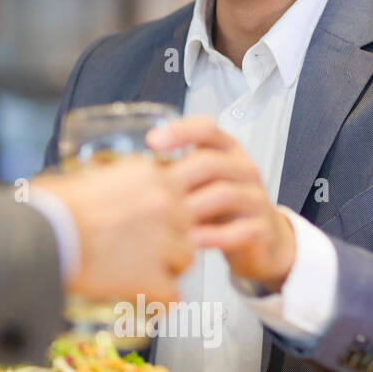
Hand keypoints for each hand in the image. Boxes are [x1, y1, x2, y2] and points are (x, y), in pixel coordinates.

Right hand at [33, 156, 193, 303]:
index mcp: (148, 173)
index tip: (163, 216)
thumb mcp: (86, 176)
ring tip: (146, 274)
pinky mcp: (150, 276)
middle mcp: (163, 202)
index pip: (188, 184)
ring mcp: (160, 240)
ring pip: (188, 258)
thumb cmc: (50, 207)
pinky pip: (173, 296)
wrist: (40, 234)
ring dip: (170, 268)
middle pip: (195, 221)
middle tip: (155, 248)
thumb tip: (101, 186)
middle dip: (177, 235)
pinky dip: (159, 302)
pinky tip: (144, 300)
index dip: (175, 204)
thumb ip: (110, 180)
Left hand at [146, 116, 295, 291]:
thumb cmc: (217, 206)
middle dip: (179, 174)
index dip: (180, 131)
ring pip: (226, 194)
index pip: (207, 128)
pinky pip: (239, 230)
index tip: (151, 141)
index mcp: (225, 149)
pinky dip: (213, 237)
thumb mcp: (194, 183)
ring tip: (163, 219)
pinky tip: (189, 242)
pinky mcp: (262, 227)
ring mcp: (256, 197)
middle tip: (149, 188)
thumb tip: (110, 165)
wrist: (261, 240)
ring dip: (192, 207)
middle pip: (213, 161)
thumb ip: (167, 170)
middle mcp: (244, 168)